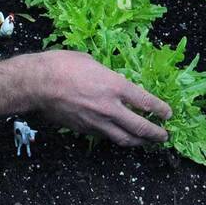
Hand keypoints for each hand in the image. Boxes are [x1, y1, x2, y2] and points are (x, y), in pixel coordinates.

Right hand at [28, 49, 172, 146]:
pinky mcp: (84, 130)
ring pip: (124, 139)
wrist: (37, 84)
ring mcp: (97, 122)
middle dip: (156, 134)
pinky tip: (119, 136)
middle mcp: (110, 108)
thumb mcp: (90, 61)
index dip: (160, 110)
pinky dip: (116, 138)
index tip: (168, 114)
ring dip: (139, 142)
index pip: (146, 102)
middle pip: (140, 127)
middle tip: (164, 136)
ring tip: (146, 143)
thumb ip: (106, 75)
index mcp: (115, 86)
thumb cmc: (62, 65)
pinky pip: (105, 137)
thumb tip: (112, 81)